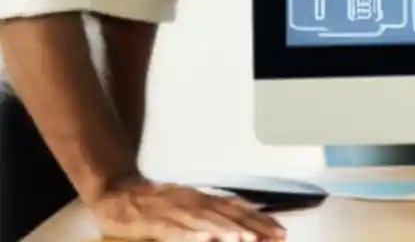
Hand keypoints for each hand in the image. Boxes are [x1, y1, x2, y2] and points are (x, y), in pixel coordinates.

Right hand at [89, 176, 284, 240]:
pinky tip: (205, 239)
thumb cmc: (154, 203)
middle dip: (253, 227)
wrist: (117, 193)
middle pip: (228, 215)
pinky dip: (190, 234)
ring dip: (227, 229)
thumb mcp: (189, 205)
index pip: (239, 210)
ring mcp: (174, 210)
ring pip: (205, 220)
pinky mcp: (153, 222)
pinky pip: (174, 230)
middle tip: (274, 238)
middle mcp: (193, 201)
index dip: (261, 220)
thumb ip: (214, 211)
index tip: (281, 232)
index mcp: (203, 199)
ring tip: (247, 238)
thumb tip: (243, 218)